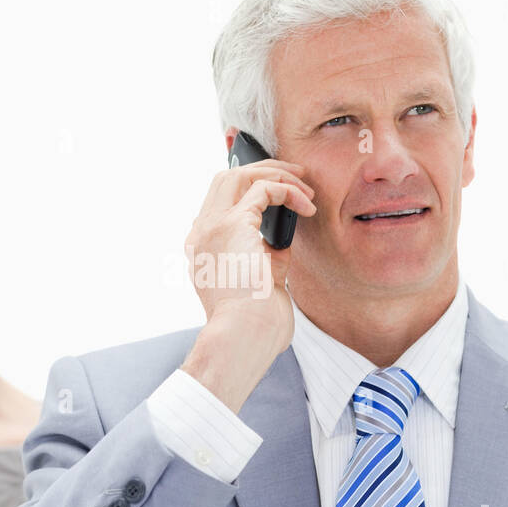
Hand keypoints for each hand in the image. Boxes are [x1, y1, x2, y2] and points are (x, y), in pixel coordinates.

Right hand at [181, 155, 315, 410]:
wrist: (244, 336)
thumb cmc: (255, 322)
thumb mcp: (261, 281)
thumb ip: (267, 255)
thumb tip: (284, 235)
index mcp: (203, 248)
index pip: (219, 202)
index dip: (248, 189)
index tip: (278, 191)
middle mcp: (201, 233)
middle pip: (225, 179)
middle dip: (263, 170)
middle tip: (295, 177)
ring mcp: (212, 226)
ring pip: (239, 175)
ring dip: (275, 174)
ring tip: (304, 187)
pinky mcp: (232, 224)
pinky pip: (263, 189)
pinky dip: (287, 191)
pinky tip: (306, 206)